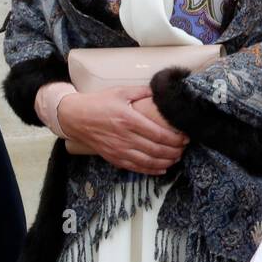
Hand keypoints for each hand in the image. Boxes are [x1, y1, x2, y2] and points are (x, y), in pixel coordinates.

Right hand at [57, 85, 189, 172]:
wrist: (75, 117)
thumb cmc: (98, 103)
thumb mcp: (120, 92)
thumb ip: (142, 92)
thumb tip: (161, 91)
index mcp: (128, 119)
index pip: (158, 134)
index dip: (175, 139)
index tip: (185, 137)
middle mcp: (124, 137)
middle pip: (156, 150)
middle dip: (174, 151)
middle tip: (184, 149)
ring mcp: (118, 150)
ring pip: (148, 161)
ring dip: (165, 162)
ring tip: (176, 158)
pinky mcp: (114, 158)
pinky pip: (136, 168)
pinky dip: (151, 170)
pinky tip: (161, 169)